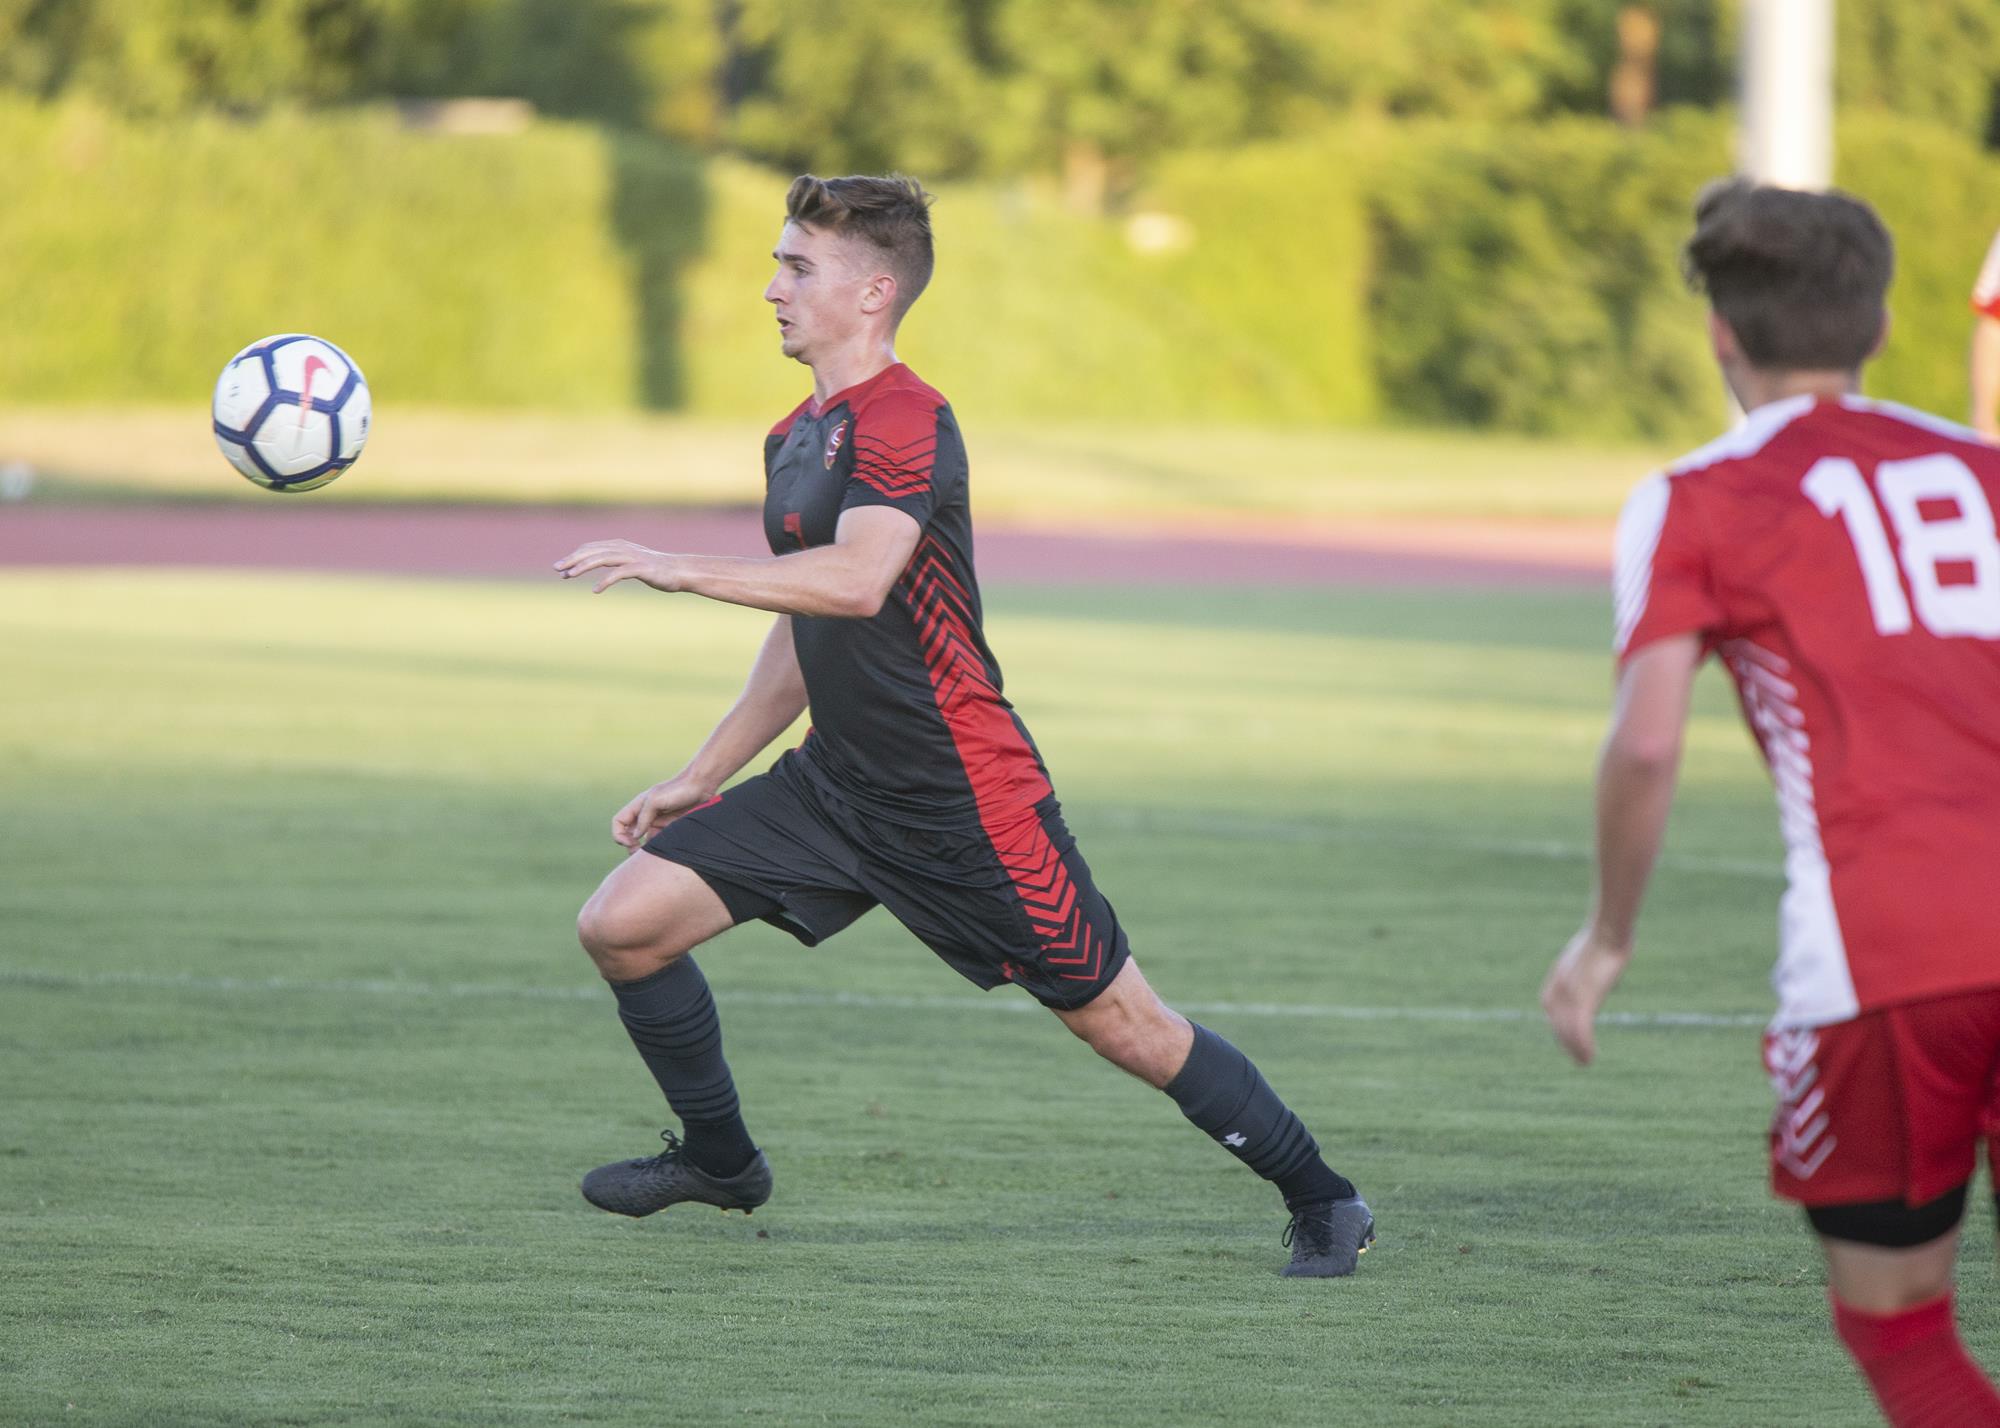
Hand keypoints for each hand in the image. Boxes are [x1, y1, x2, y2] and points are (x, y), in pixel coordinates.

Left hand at [554, 539, 681, 593]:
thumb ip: (614, 562)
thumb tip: (596, 565)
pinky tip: (595, 590)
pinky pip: (619, 574)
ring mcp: (632, 557)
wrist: (680, 571)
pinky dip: (605, 581)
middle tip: (557, 569)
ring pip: (602, 559)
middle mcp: (623, 548)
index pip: (590, 548)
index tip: (560, 568)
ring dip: (584, 566)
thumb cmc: (655, 569)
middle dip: (573, 559)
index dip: (574, 556)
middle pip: (592, 551)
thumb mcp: (631, 562)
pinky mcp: (641, 568)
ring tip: (570, 575)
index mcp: (619, 545)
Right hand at [612, 774, 716, 848]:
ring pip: (645, 841)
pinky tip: (665, 849)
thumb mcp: (655, 800)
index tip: (631, 842)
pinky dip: (659, 847)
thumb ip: (643, 818)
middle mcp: (646, 815)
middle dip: (631, 846)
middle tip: (639, 854)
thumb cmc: (678, 789)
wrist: (701, 787)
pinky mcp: (670, 827)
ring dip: (646, 849)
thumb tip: (635, 836)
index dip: (619, 834)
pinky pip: (660, 841)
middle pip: (629, 835)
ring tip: (654, 854)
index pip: (618, 822)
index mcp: (638, 806)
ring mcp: (658, 822)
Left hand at [1540, 926, 1630, 1065]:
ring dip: (1575, 1049)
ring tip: (1584, 1062)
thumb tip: (1593, 965)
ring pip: (1567, 1031)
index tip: (1568, 1039)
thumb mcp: (1586, 955)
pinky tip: (1589, 1057)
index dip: (1559, 1027)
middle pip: (1558, 1024)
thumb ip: (1584, 968)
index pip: (1552, 1011)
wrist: (1606, 931)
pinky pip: (1579, 1030)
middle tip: (1578, 1058)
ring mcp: (1568, 996)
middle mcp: (1557, 990)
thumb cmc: (1602, 938)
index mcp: (1556, 980)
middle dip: (1566, 1042)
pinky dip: (1583, 1046)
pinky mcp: (1583, 1000)